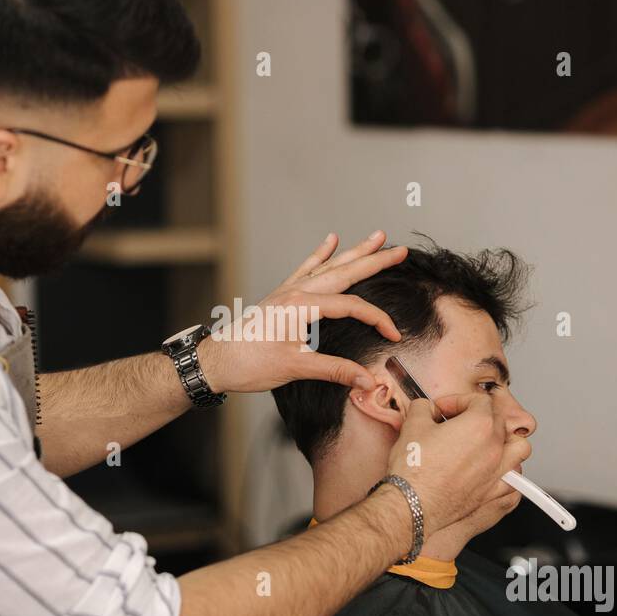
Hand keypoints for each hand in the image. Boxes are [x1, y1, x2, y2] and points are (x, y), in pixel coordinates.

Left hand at [197, 231, 407, 392]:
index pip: (351, 306)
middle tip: (400, 250)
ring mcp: (287, 291)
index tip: (394, 334)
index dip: (377, 319)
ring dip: (354, 252)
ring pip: (328, 266)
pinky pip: (306, 269)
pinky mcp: (281, 296)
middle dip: (374, 260)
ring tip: (376, 236)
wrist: (216, 361)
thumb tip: (366, 379)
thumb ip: (334, 370)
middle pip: (344, 272)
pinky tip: (330, 240)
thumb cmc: (249, 363)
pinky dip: (320, 254)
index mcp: (301, 306)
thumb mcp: (295, 368)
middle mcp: (295, 292)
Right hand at [385, 394, 529, 539]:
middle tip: (455, 423)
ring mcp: (496, 472)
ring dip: (507, 442)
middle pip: (498, 421)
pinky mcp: (492, 493)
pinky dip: (506, 473)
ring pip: (519, 449)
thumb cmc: (415, 469)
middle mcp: (494, 447)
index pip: (478, 400)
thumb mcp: (412, 425)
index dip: (457, 401)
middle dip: (477, 417)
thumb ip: (423, 408)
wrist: (413, 504)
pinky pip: (513, 480)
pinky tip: (492, 472)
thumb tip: (425, 409)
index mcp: (479, 424)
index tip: (442, 410)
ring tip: (489, 443)